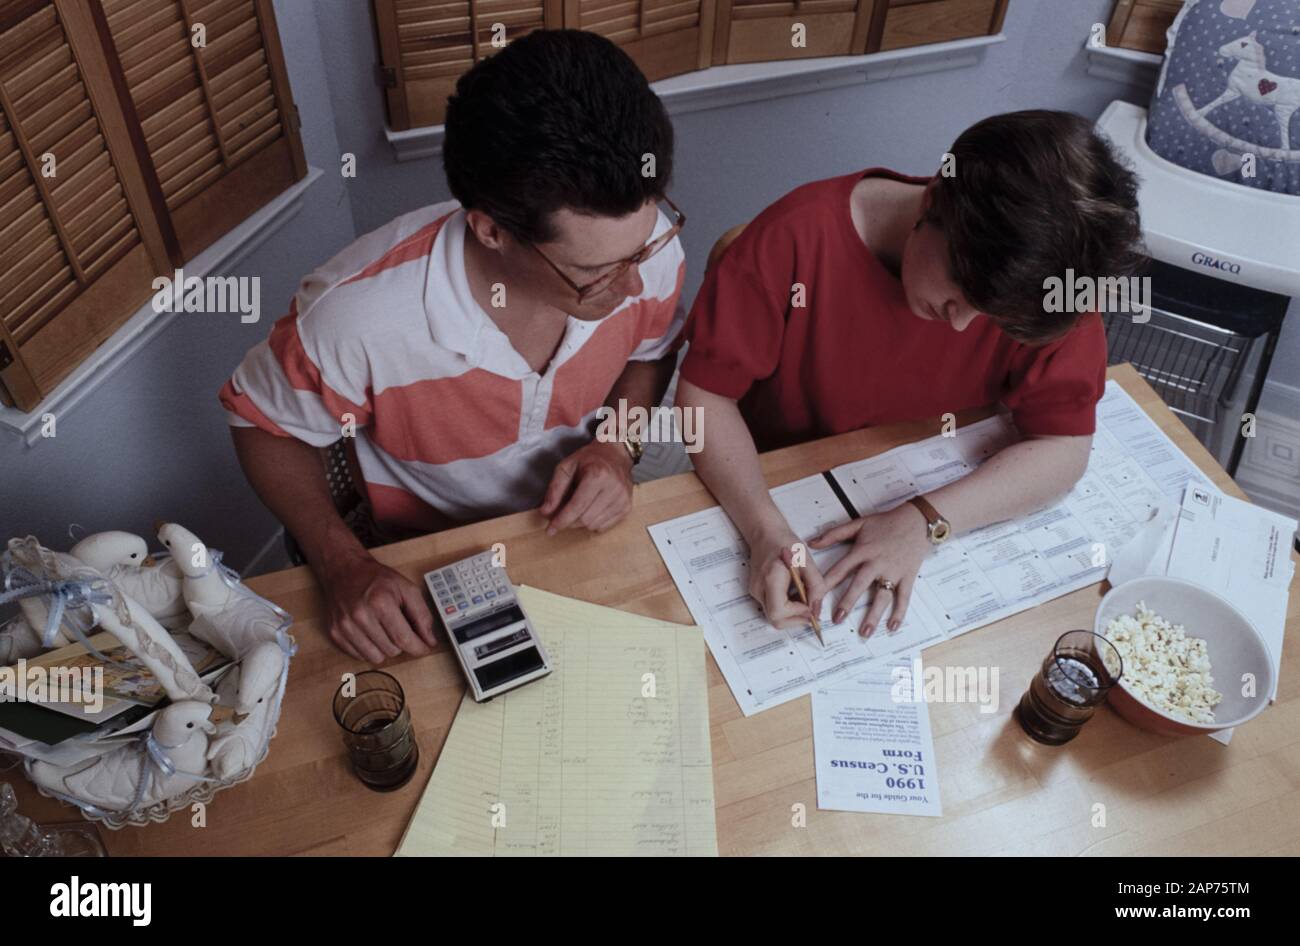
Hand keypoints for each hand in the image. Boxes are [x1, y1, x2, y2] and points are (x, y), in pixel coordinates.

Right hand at [318, 548, 435, 662]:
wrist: (344, 571)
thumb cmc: (376, 579)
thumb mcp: (406, 588)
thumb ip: (422, 614)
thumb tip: (429, 640)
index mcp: (380, 603)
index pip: (403, 639)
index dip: (418, 648)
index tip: (424, 648)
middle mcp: (360, 616)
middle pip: (392, 650)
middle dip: (401, 643)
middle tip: (398, 627)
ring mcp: (344, 626)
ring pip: (376, 658)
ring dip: (384, 648)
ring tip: (383, 630)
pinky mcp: (335, 634)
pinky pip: (359, 657)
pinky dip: (369, 649)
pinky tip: (369, 632)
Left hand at [539, 439, 633, 533]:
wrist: (616, 455)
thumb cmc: (590, 459)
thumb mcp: (567, 466)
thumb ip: (554, 489)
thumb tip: (546, 512)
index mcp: (598, 475)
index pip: (577, 506)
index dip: (561, 520)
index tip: (550, 529)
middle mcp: (614, 488)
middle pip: (585, 519)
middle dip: (569, 521)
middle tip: (562, 514)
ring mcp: (623, 499)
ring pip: (594, 525)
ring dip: (580, 522)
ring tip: (579, 507)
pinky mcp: (627, 507)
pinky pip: (604, 527)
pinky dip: (593, 523)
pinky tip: (590, 510)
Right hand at [746, 525, 827, 629]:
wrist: (766, 533)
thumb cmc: (785, 543)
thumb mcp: (806, 561)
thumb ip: (815, 585)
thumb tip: (816, 608)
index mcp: (770, 579)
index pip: (779, 612)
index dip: (798, 614)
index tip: (811, 606)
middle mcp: (759, 589)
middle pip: (776, 620)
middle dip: (796, 619)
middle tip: (812, 609)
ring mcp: (755, 592)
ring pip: (775, 617)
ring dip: (793, 614)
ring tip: (804, 598)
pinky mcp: (757, 592)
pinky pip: (773, 608)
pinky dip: (787, 608)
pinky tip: (796, 595)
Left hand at [810, 503, 931, 636]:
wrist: (917, 520)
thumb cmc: (886, 522)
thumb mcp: (858, 524)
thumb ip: (834, 534)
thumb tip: (811, 542)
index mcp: (862, 550)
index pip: (840, 569)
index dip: (827, 584)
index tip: (816, 598)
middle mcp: (877, 563)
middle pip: (860, 585)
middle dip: (848, 602)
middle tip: (837, 619)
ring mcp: (893, 571)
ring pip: (882, 596)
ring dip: (873, 615)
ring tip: (864, 632)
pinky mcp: (908, 577)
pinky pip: (904, 597)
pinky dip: (899, 613)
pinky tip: (892, 627)